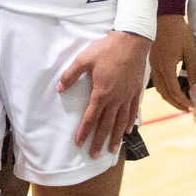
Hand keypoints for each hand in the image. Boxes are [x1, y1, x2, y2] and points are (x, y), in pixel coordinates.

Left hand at [58, 30, 149, 157]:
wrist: (132, 40)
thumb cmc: (107, 49)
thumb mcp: (84, 59)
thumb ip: (71, 75)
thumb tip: (59, 89)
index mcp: (101, 92)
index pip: (91, 118)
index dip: (84, 132)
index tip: (79, 143)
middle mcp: (116, 98)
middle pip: (106, 125)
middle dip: (99, 141)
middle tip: (94, 155)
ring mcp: (127, 96)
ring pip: (121, 122)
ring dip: (115, 137)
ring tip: (112, 150)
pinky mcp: (136, 91)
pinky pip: (133, 111)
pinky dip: (129, 123)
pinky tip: (127, 131)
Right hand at [149, 14, 195, 113]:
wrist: (165, 17)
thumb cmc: (179, 32)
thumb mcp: (191, 52)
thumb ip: (194, 72)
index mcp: (166, 67)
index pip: (174, 91)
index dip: (183, 101)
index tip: (192, 106)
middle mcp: (157, 68)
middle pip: (165, 93)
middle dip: (176, 103)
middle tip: (187, 108)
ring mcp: (153, 65)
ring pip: (159, 88)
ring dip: (169, 98)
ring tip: (180, 102)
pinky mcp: (152, 61)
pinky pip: (156, 81)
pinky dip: (164, 89)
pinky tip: (171, 89)